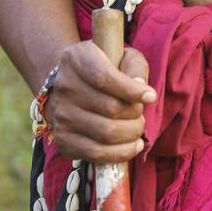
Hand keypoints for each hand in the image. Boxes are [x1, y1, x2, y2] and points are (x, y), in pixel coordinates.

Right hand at [47, 40, 155, 162]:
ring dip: (131, 133)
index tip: (151, 96)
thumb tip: (142, 88)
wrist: (69, 87)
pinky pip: (97, 153)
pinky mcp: (63, 140)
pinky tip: (134, 145)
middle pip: (109, 108)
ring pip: (106, 133)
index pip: (104, 78)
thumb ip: (134, 66)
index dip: (131, 90)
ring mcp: (60, 116)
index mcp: (76, 59)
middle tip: (141, 114)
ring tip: (138, 127)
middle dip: (135, 114)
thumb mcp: (120, 56)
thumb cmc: (103, 69)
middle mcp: (65, 87)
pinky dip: (121, 153)